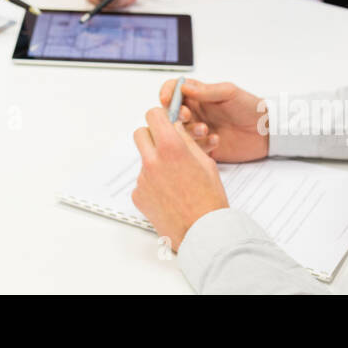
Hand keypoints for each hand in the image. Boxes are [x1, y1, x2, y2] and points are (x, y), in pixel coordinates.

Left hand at [131, 108, 229, 250]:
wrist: (203, 232)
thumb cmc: (209, 200)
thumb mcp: (205, 162)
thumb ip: (186, 141)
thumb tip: (175, 128)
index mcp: (171, 148)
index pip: (153, 116)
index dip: (160, 116)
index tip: (164, 120)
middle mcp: (152, 161)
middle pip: (140, 133)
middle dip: (152, 136)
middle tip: (165, 145)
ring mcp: (143, 179)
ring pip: (143, 159)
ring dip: (155, 162)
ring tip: (175, 179)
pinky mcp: (138, 195)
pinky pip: (142, 181)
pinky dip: (152, 183)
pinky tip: (169, 194)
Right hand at [158, 78, 267, 163]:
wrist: (265, 131)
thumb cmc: (249, 107)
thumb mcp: (229, 93)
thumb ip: (205, 91)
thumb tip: (183, 87)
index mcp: (198, 95)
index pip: (173, 90)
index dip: (167, 93)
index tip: (167, 99)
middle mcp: (195, 112)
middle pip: (171, 113)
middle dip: (174, 115)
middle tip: (186, 116)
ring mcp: (198, 130)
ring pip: (179, 132)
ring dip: (188, 131)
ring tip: (205, 129)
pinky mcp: (204, 147)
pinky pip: (192, 148)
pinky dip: (201, 145)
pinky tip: (216, 140)